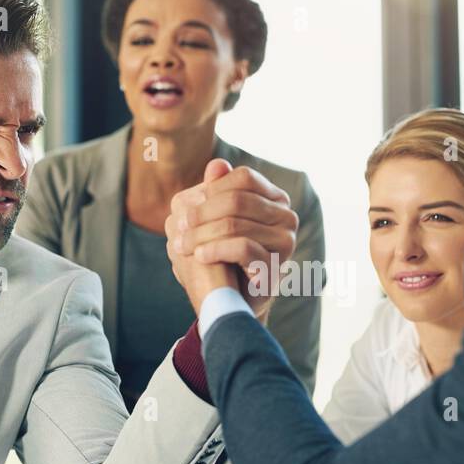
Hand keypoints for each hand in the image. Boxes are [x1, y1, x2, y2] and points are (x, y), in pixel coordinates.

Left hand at [166, 158, 298, 316]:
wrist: (231, 299)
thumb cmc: (222, 254)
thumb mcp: (216, 219)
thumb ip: (218, 192)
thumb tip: (216, 164)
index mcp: (275, 199)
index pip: (244, 178)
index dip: (213, 189)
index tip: (186, 206)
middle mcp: (287, 216)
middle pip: (238, 200)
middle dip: (202, 213)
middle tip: (177, 226)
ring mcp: (286, 241)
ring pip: (236, 223)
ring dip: (201, 234)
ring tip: (181, 245)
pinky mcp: (277, 265)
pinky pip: (243, 248)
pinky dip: (215, 250)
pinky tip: (199, 256)